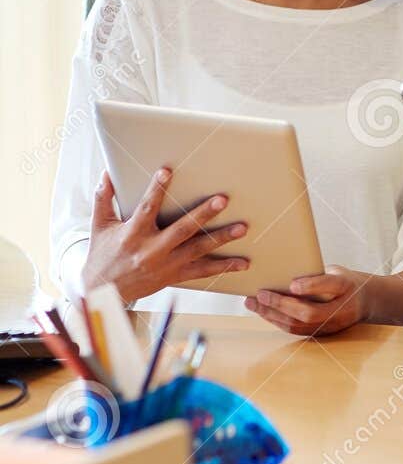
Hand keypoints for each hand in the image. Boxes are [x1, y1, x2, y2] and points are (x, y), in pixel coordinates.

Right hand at [83, 168, 248, 304]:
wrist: (104, 292)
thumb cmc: (103, 255)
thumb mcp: (100, 225)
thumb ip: (104, 198)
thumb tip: (106, 171)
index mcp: (133, 234)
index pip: (147, 207)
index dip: (157, 189)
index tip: (168, 172)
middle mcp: (152, 250)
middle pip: (182, 230)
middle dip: (203, 215)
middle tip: (222, 200)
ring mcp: (166, 265)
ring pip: (198, 250)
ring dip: (221, 239)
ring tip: (242, 228)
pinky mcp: (175, 276)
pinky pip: (203, 272)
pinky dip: (224, 267)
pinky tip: (242, 262)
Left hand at [245, 268, 372, 335]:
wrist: (367, 302)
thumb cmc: (347, 281)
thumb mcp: (338, 271)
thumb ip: (317, 274)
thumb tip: (285, 271)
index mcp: (347, 286)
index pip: (330, 286)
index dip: (311, 286)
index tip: (292, 283)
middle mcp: (340, 310)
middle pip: (309, 312)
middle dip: (281, 304)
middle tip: (260, 293)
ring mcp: (331, 325)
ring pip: (298, 324)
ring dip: (272, 314)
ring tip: (252, 302)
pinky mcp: (321, 334)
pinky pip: (296, 330)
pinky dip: (276, 320)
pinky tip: (263, 311)